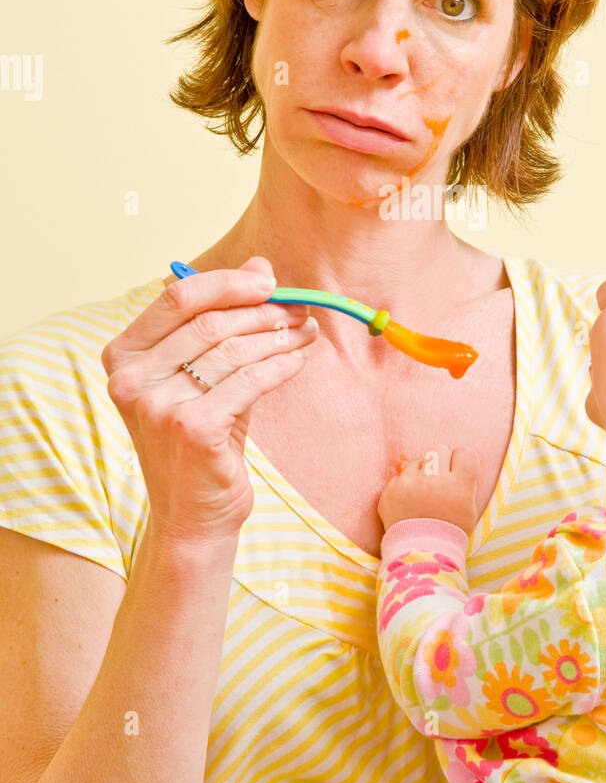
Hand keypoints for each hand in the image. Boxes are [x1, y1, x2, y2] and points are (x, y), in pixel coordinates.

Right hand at [101, 257, 318, 545]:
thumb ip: (224, 320)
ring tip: (306, 333)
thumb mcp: (204, 374)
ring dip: (279, 337)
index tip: (269, 281)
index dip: (227, 283)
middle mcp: (131, 379)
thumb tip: (260, 266)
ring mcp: (158, 406)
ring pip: (234, 350)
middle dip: (263, 312)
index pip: (177, 298)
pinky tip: (300, 360)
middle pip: (211, 322)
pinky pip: (251, 380)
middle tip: (300, 310)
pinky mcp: (192, 428)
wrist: (191, 516)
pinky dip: (283, 365)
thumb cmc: (199, 439)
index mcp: (123, 356)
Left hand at [377, 445, 480, 535]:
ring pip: (418, 462)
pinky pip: (400, 476)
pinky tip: (408, 504)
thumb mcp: (469, 508)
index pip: (464, 452)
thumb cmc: (449, 532)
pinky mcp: (391, 490)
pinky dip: (403, 487)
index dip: (460, 462)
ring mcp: (410, 483)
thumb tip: (455, 460)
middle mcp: (435, 479)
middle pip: (439, 450)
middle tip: (438, 483)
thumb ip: (463, 482)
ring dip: (420, 475)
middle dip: (439, 464)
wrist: (420, 555)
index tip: (457, 474)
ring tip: (421, 498)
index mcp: (460, 484)